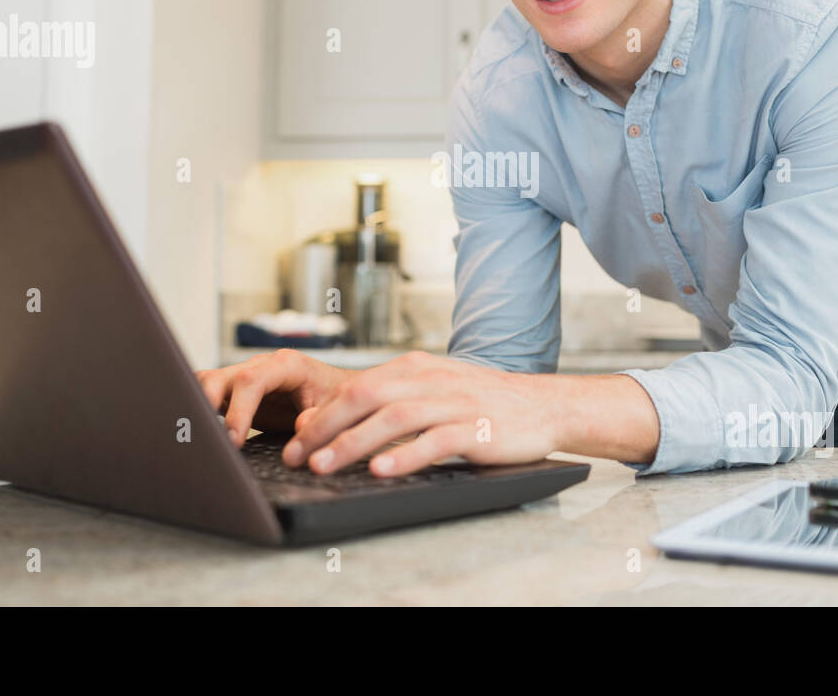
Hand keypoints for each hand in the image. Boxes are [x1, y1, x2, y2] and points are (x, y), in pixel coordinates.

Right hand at [195, 348, 347, 444]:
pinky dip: (198, 410)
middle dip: (206, 406)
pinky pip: (207, 394)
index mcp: (287, 365)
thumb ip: (320, 418)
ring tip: (197, 436)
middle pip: (220, 377)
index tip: (235, 440)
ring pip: (206, 382)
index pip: (252, 380)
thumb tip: (301, 428)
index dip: (239, 411)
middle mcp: (261, 367)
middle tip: (209, 440)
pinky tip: (197, 432)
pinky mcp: (236, 393)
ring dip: (198, 406)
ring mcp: (245, 378)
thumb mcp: (336, 410)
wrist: (341, 396)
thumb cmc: (339, 399)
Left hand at [279, 351, 559, 475]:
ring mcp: (455, 403)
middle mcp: (431, 379)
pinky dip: (405, 456)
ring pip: (394, 417)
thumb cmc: (482, 402)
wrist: (543, 405)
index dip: (320, 413)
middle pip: (366, 395)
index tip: (294, 441)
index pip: (355, 385)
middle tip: (298, 455)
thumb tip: (328, 417)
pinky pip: (435, 440)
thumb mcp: (432, 391)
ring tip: (325, 465)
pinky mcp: (476, 429)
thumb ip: (386, 400)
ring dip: (354, 442)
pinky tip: (382, 470)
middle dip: (325, 426)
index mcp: (415, 368)